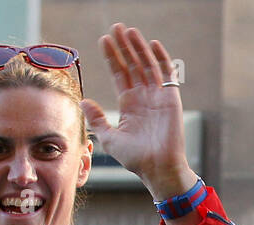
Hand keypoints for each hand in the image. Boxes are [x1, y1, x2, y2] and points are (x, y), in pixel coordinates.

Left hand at [81, 23, 194, 202]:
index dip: (112, 57)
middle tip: (116, 27)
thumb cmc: (136, 158)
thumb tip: (83, 101)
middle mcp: (143, 97)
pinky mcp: (170, 98)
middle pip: (132, 64)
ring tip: (128, 31)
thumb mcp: (109, 138)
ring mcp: (157, 96)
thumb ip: (97, 119)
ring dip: (138, 47)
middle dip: (124, 46)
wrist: (158, 168)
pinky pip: (167, 74)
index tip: (103, 40)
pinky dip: (161, 58)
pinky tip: (152, 44)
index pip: (119, 73)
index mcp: (128, 104)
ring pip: (147, 64)